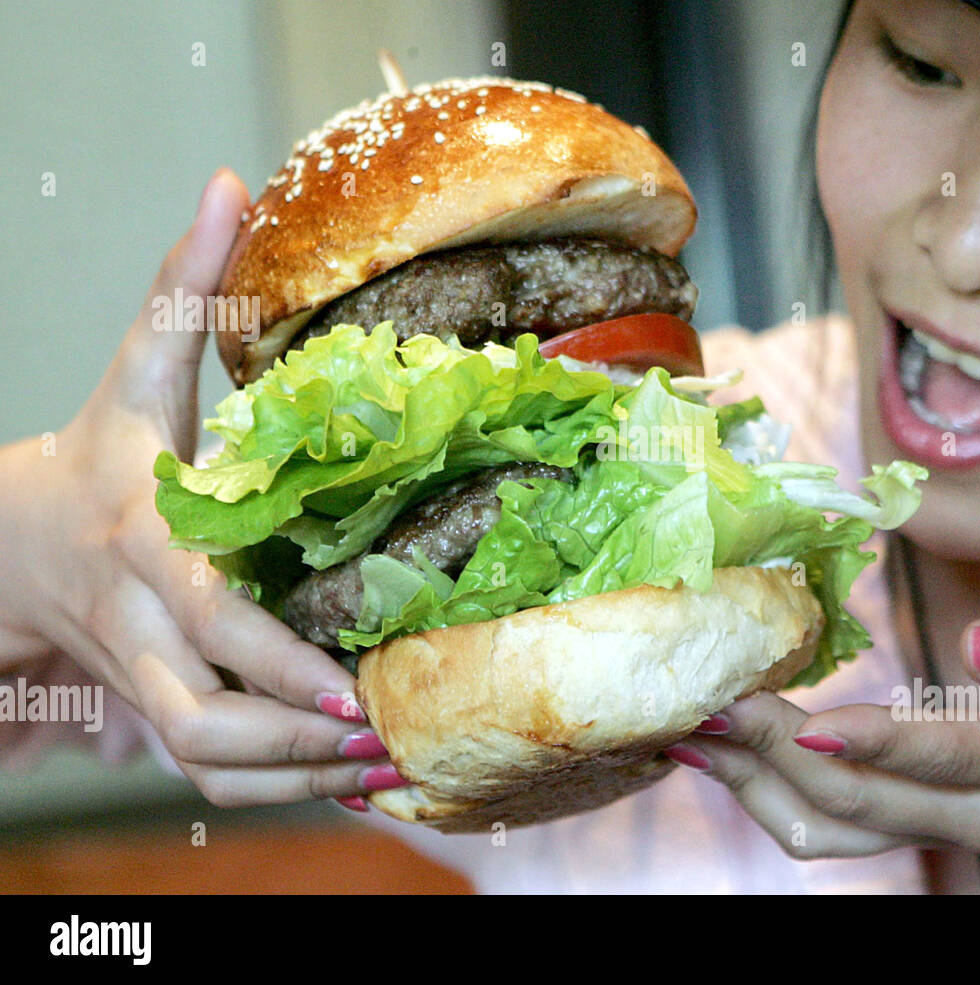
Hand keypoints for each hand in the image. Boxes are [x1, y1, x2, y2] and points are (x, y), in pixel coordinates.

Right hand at [0, 169, 405, 809]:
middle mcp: (142, 631)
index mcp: (147, 550)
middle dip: (294, 747)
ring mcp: (144, 681)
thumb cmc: (89, 458)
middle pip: (204, 721)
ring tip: (393, 770)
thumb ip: (182, 285)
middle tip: (389, 741)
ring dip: (300, 784)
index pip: (209, 621)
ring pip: (208, 765)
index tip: (347, 685)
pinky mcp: (156, 709)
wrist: (7, 543)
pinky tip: (355, 781)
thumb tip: (228, 183)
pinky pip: (212, 775)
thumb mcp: (131, 371)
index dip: (273, 662)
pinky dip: (281, 792)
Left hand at [668, 612, 979, 892]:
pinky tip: (718, 758)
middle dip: (781, 756)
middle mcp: (976, 813)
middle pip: (867, 800)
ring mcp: (934, 828)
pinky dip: (763, 799)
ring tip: (691, 735)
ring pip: (833, 831)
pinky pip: (826, 831)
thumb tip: (979, 644)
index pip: (950, 759)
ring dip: (754, 788)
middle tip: (715, 704)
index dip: (881, 744)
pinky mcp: (904, 825)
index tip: (810, 726)